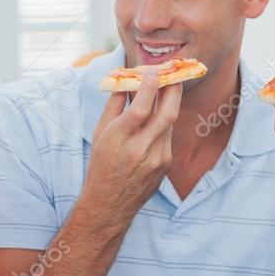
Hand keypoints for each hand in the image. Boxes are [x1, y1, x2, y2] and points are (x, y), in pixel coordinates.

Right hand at [84, 67, 182, 214]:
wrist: (109, 204)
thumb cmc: (101, 164)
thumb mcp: (100, 133)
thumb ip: (115, 105)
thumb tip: (126, 79)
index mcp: (120, 140)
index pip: (141, 108)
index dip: (150, 86)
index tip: (154, 70)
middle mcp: (141, 150)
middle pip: (167, 114)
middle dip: (173, 89)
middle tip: (174, 72)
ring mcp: (157, 159)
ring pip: (170, 122)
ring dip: (169, 102)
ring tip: (166, 87)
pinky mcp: (165, 165)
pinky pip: (168, 135)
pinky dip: (164, 120)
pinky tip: (159, 113)